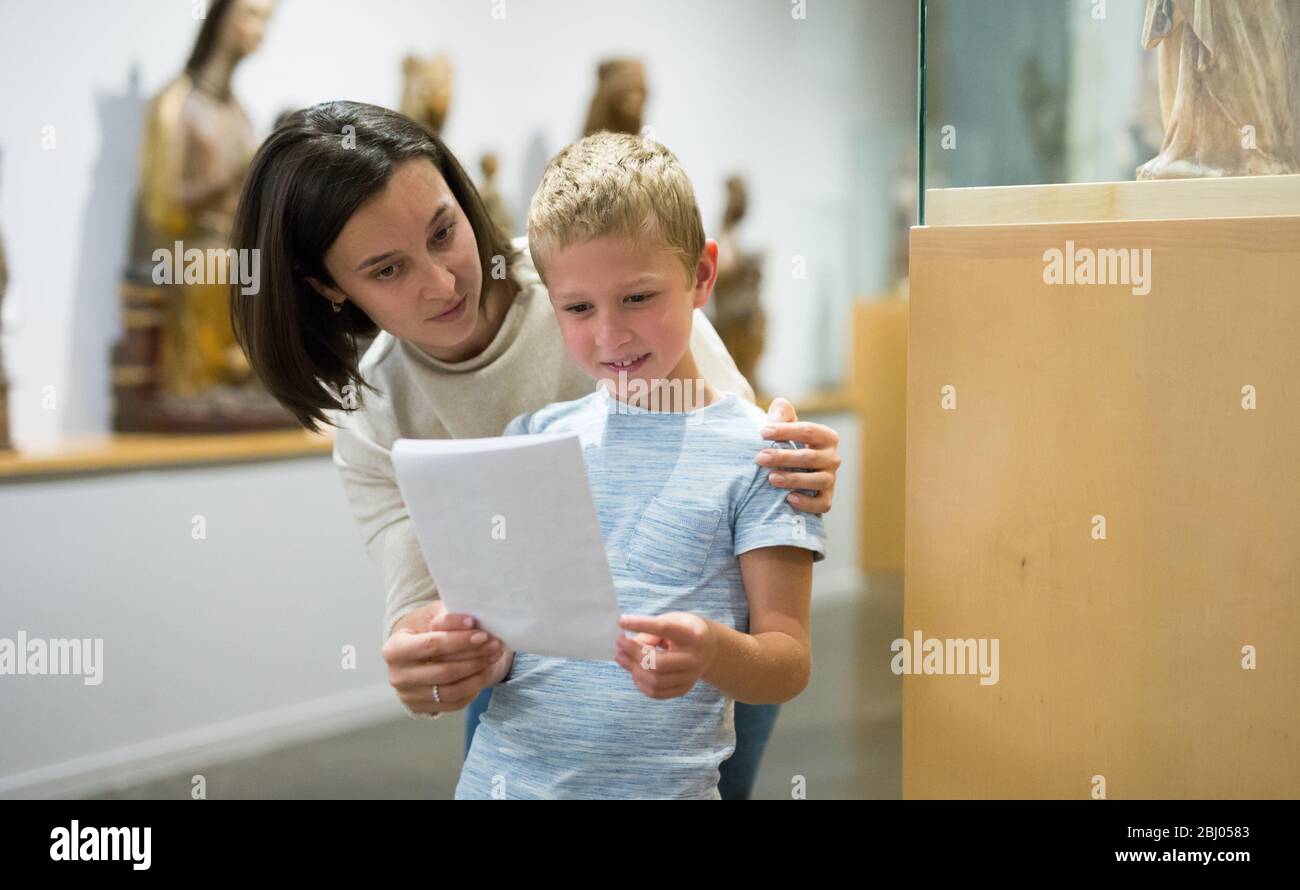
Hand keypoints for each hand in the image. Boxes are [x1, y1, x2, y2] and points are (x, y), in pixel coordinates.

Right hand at [382, 602, 510, 717]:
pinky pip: (454, 703)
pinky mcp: (421, 708)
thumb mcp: (433, 615)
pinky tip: (483, 673)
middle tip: (496, 645)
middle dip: (474, 657)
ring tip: (493, 658)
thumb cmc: (425, 628)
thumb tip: (470, 623)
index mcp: (394, 648)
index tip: (483, 634)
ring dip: (478, 675)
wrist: (416, 651)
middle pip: (444, 671)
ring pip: (452, 690)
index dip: (459, 640)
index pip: (431, 645)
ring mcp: (408, 695)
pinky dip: (473, 689)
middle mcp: (398, 675)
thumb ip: (448, 618)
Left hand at [615, 613, 717, 699]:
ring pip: (655, 681)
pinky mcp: (684, 689)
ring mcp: (691, 677)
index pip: (664, 629)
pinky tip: (634, 671)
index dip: (641, 625)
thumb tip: (629, 645)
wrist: (710, 648)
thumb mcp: (673, 620)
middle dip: (633, 653)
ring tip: (622, 656)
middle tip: (619, 643)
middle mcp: (694, 659)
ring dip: (633, 669)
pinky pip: (657, 693)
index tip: (621, 621)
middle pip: (658, 663)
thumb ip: (652, 631)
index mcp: (693, 635)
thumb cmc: (685, 630)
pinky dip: (640, 683)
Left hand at [758, 397, 840, 513]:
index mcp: (826, 437)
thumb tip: (778, 411)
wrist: (792, 471)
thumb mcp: (785, 426)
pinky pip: (822, 504)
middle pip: (809, 457)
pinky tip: (789, 498)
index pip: (808, 431)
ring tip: (771, 478)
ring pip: (817, 481)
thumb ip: (782, 413)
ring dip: (793, 479)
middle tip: (760, 457)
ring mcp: (830, 479)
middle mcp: (832, 458)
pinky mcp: (826, 499)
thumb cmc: (787, 444)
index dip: (785, 431)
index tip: (762, 432)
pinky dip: (807, 503)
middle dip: (783, 457)